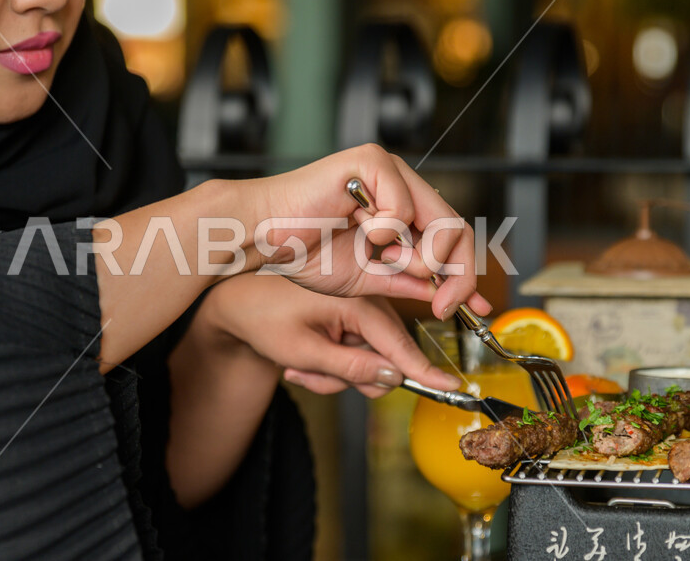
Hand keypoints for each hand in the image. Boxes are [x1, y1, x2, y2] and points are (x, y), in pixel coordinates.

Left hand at [204, 275, 461, 396]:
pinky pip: (359, 355)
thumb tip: (393, 378)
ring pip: (370, 364)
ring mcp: (364, 310)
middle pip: (384, 361)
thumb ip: (350, 367)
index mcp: (358, 302)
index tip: (452, 388)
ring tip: (298, 365)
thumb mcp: (303, 351)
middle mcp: (369, 302)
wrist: (237, 299)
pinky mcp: (357, 318)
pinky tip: (302, 358)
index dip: (424, 371)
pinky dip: (333, 365)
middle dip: (349, 379)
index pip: (399, 344)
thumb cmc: (264, 318)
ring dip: (336, 375)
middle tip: (308, 376)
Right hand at [245, 144, 490, 319]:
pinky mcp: (371, 161)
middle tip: (440, 304)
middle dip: (456, 275)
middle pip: (457, 228)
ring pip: (440, 219)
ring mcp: (388, 169)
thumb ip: (406, 281)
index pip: (452, 236)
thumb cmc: (303, 250)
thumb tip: (446, 294)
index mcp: (400, 206)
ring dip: (416, 255)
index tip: (473, 311)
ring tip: (381, 256)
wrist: (264, 237)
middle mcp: (400, 183)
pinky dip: (385, 230)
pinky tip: (358, 229)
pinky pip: (404, 206)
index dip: (467, 275)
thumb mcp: (367, 277)